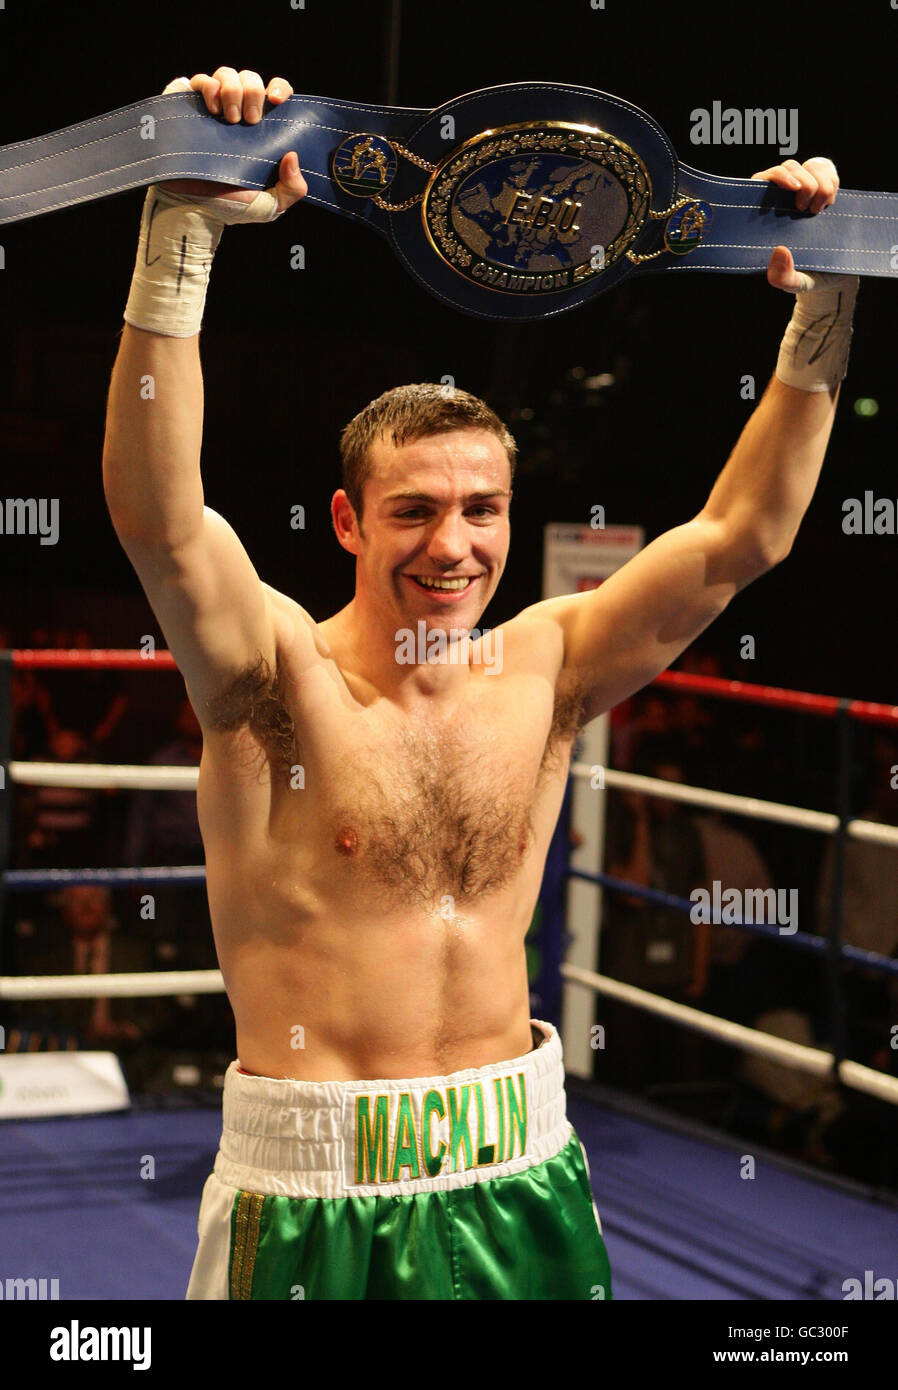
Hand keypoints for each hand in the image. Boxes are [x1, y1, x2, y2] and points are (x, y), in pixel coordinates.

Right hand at [161, 67, 306, 210]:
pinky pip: (201, 80)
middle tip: (250, 120)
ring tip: (230, 120)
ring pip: (227, 74)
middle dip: (253, 92)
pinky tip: (212, 111)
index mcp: (261, 129)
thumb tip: (293, 156)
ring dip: (232, 90)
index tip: (277, 100)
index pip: (276, 93)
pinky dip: (209, 88)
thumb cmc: (231, 204)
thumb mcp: (270, 204)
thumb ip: (291, 188)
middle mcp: (238, 111)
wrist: (192, 207)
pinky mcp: (189, 104)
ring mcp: (213, 106)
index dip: (280, 88)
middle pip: (251, 79)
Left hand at [751, 157, 842, 290]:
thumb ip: (782, 276)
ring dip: (822, 184)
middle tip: (810, 211)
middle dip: (806, 184)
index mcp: (764, 217)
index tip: (795, 187)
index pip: (761, 181)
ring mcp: (801, 188)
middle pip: (789, 168)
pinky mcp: (820, 183)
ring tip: (821, 211)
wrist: (834, 271)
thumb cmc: (806, 275)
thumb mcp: (794, 282)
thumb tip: (779, 251)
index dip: (777, 176)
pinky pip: (825, 167)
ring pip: (809, 166)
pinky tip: (831, 204)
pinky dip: (832, 181)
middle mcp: (780, 198)